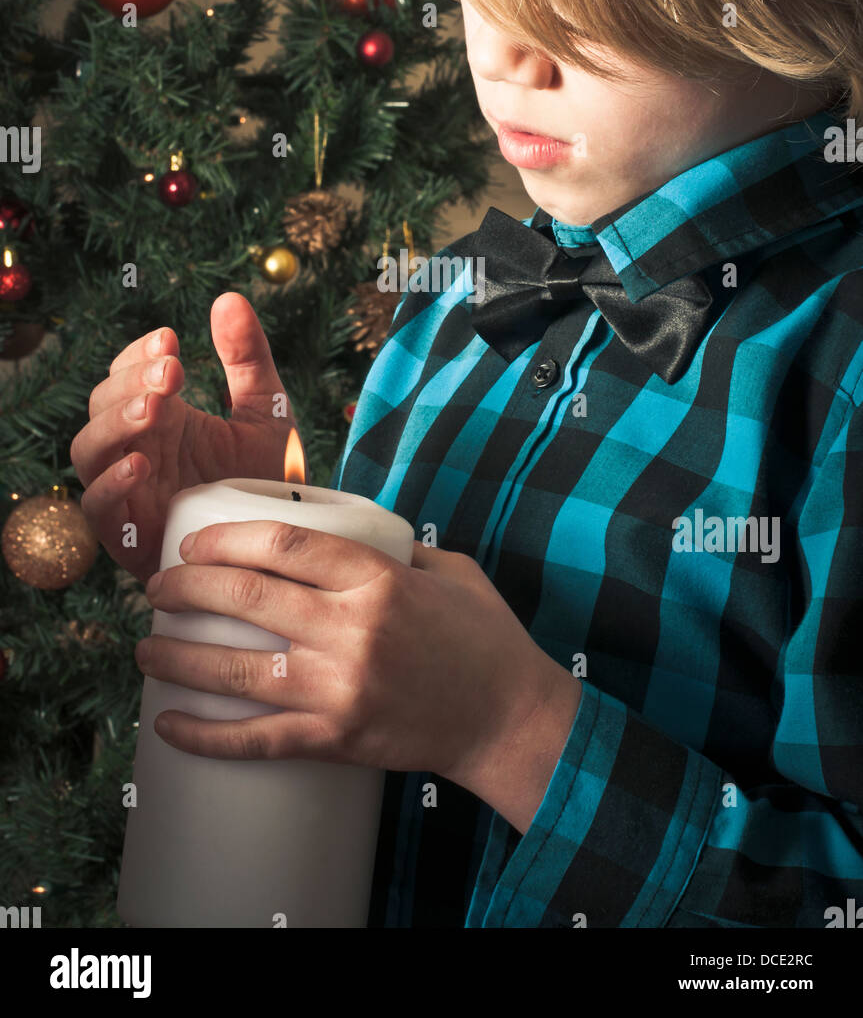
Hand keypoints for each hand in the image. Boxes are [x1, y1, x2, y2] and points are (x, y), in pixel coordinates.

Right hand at [70, 293, 296, 582]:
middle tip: (172, 371)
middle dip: (130, 381)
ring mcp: (128, 490)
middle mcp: (137, 448)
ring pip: (88, 450)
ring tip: (154, 406)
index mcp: (164, 416)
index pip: (129, 372)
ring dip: (115, 423)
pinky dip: (112, 483)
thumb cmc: (268, 483)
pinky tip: (141, 463)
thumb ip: (248, 358)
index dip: (140, 353)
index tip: (171, 339)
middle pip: (102, 403)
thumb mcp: (265, 413)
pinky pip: (98, 509)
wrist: (282, 552)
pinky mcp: (129, 535)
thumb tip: (229, 297)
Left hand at [135, 521, 578, 801]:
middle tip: (157, 589)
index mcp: (377, 578)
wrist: (510, 719)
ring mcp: (341, 689)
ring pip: (238, 671)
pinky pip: (258, 741)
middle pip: (245, 597)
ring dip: (178, 658)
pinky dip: (206, 737)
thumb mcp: (448, 570)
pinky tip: (168, 727)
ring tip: (144, 649)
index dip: (224, 539)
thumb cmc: (484, 638)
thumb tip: (338, 533)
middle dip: (185, 588)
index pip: (281, 544)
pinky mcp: (337, 739)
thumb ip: (393, 549)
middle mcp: (352, 630)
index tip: (192, 543)